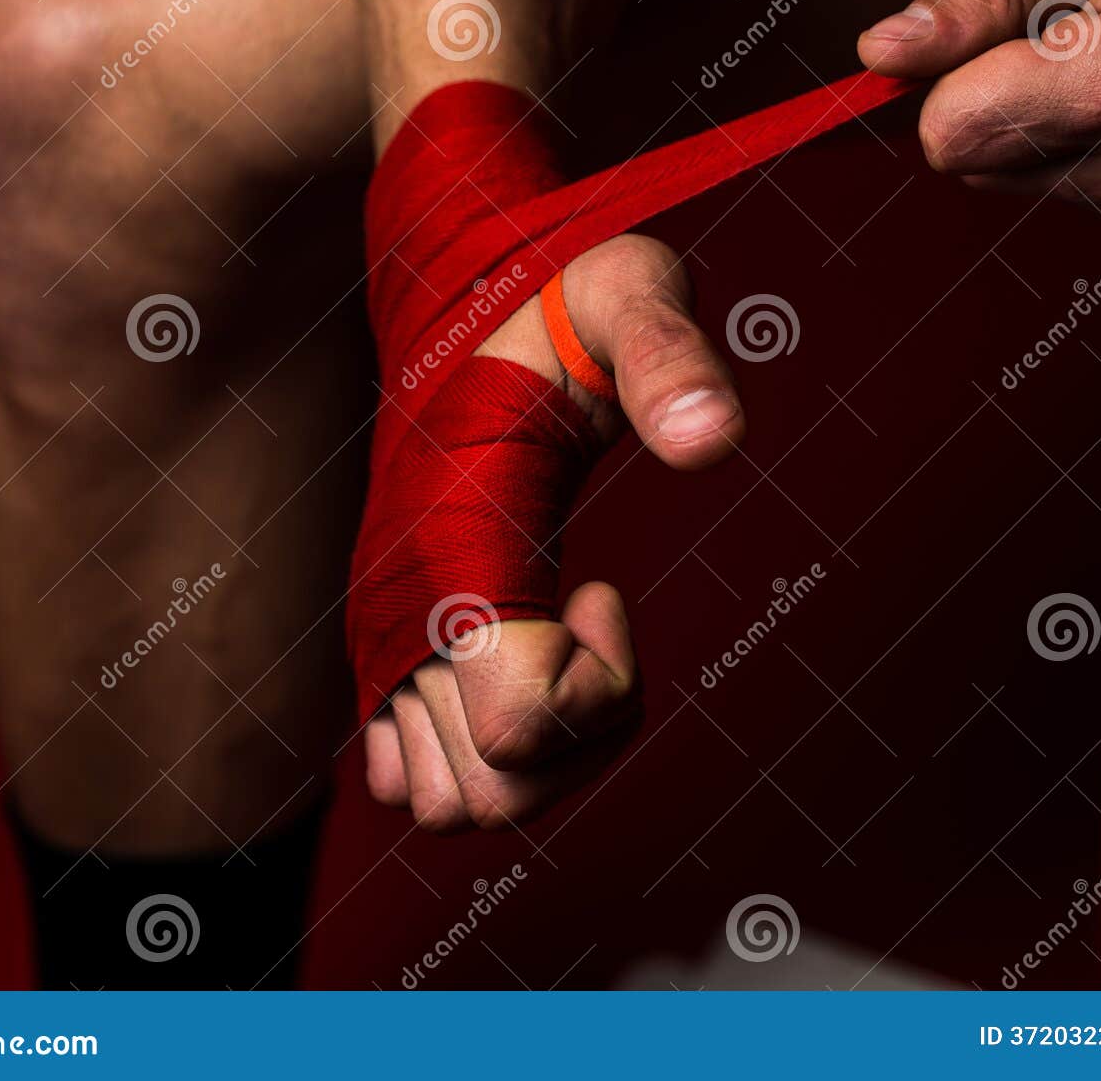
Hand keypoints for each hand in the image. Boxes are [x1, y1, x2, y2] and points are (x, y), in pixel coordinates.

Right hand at [364, 234, 745, 830]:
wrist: (449, 296)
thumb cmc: (547, 294)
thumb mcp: (625, 291)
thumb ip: (669, 354)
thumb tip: (716, 441)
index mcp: (455, 555)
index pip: (522, 729)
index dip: (603, 691)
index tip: (609, 586)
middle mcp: (401, 621)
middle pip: (490, 799)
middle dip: (577, 740)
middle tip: (592, 622)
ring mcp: (385, 646)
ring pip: (450, 807)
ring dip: (532, 759)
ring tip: (560, 647)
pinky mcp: (385, 654)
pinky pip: (410, 782)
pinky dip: (477, 756)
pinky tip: (518, 661)